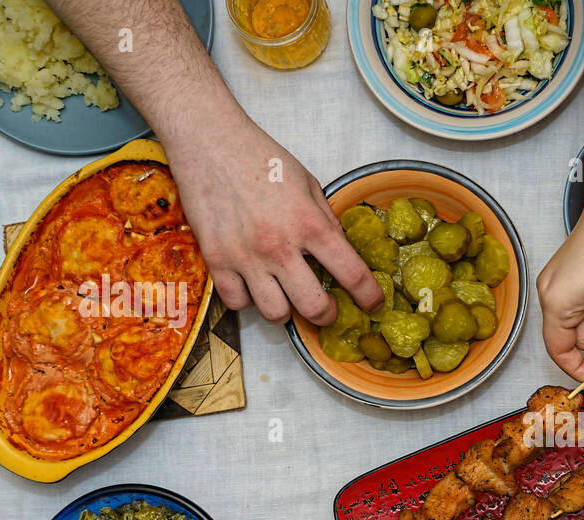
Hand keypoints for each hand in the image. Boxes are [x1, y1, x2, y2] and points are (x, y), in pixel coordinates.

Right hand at [162, 106, 382, 325]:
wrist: (209, 140)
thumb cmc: (261, 158)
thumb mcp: (308, 184)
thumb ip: (326, 220)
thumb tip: (340, 250)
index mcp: (310, 224)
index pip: (352, 274)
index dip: (369, 297)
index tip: (373, 304)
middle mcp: (279, 246)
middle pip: (314, 308)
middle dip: (327, 314)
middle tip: (327, 307)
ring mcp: (245, 256)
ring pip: (275, 314)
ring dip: (286, 309)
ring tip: (285, 293)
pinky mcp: (215, 259)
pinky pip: (237, 303)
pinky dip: (248, 299)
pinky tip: (253, 284)